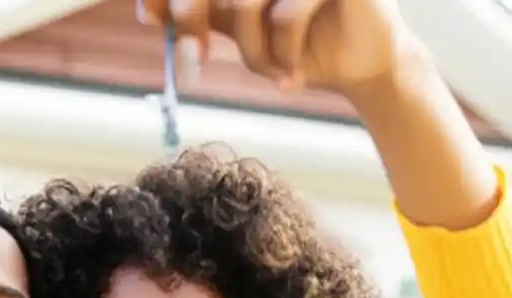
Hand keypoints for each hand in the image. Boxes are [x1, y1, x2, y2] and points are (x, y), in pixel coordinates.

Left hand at [139, 0, 413, 94]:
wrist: (363, 66)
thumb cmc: (300, 45)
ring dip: (250, 51)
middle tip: (195, 60)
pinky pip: (287, 13)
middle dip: (193, 20)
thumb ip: (201, 18)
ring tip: (270, 76)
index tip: (148, 17)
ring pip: (244, 0)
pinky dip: (283, 52)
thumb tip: (149, 11)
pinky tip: (292, 77)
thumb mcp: (242, 32)